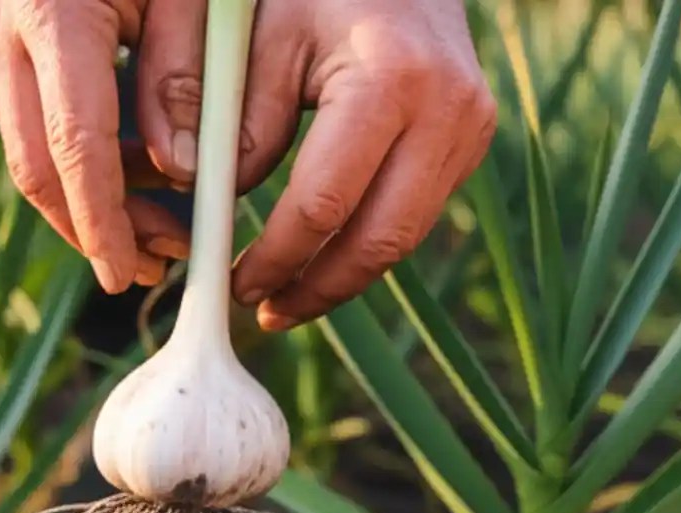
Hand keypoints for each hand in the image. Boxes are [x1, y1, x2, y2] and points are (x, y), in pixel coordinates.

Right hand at [0, 0, 191, 291]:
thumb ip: (188, 75)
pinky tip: (135, 181)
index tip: (132, 269)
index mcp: (53, 11)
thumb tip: (180, 172)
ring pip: (31, 158)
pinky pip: (34, 130)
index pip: (75, 148)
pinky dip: (82, 168)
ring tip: (160, 233)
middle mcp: (2, 29)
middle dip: (98, 230)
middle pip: (39, 168)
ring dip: (91, 208)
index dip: (104, 222)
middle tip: (159, 265)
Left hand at [221, 0, 497, 329]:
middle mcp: (447, 109)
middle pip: (379, 239)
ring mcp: (471, 128)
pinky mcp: (472, 140)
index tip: (233, 281)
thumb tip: (209, 200)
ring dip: (344, 277)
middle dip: (317, 287)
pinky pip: (417, 213)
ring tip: (287, 298)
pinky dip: (368, 243)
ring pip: (405, 238)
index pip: (324, 202)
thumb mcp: (255, 33)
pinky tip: (323, 256)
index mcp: (389, 78)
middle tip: (263, 311)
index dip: (276, 256)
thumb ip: (228, 116)